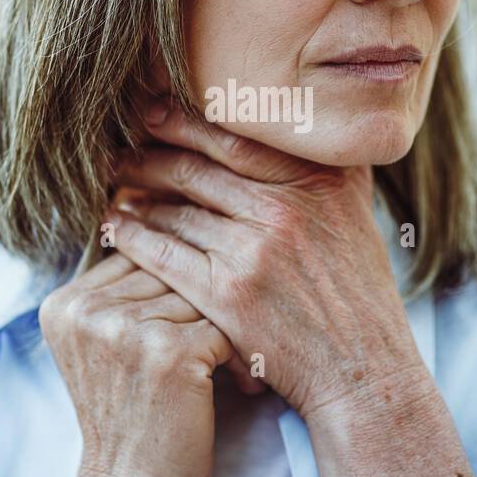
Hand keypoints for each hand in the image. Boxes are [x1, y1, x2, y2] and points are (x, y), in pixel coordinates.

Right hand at [39, 250, 242, 476]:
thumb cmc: (130, 416)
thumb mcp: (102, 346)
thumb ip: (119, 290)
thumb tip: (165, 220)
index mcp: (62, 303)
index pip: (137, 255)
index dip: (171, 289)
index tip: (180, 331)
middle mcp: (86, 311)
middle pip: (170, 270)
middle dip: (201, 306)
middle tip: (218, 345)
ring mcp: (125, 329)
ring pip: (201, 294)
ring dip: (224, 328)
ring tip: (230, 365)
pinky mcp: (167, 351)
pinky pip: (223, 325)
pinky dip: (237, 355)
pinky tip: (236, 384)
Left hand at [105, 98, 418, 421]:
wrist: (362, 367)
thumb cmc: (357, 292)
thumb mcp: (355, 213)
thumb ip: (325, 167)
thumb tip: (293, 117)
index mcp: (318, 180)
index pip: (235, 135)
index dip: (183, 119)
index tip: (152, 109)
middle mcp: (287, 207)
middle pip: (197, 166)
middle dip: (149, 151)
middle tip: (120, 142)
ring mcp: (255, 250)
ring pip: (176, 209)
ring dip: (136, 192)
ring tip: (115, 182)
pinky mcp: (228, 294)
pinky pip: (163, 252)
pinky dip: (132, 235)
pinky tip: (114, 224)